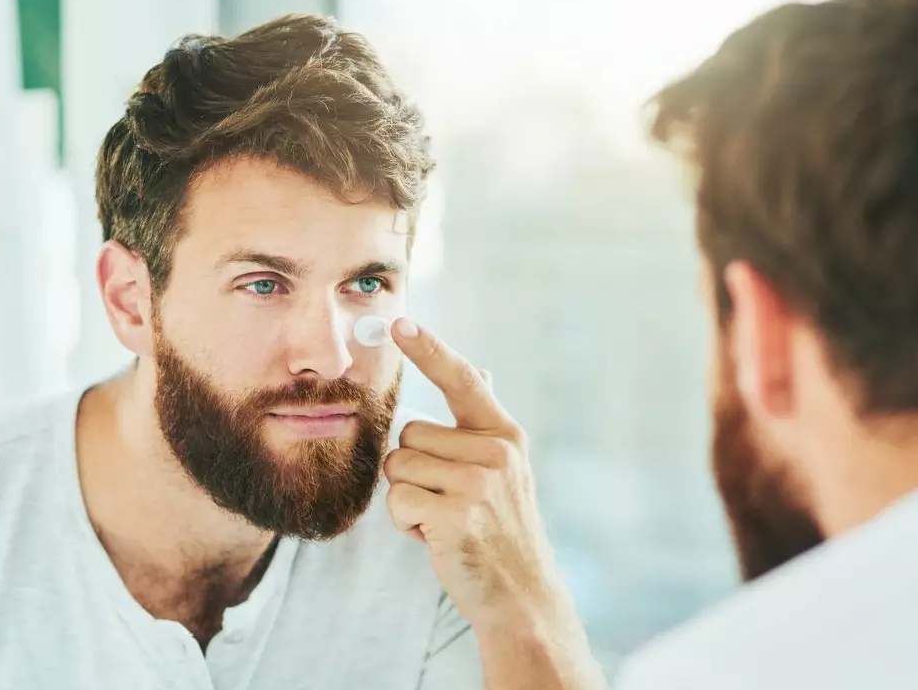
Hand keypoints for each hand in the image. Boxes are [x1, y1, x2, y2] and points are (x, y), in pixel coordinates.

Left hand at [384, 317, 549, 630]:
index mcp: (504, 436)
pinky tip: (437, 539)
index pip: (461, 380)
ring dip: (408, 498)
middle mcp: (495, 452)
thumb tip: (481, 371)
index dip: (428, 349)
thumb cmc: (501, 531)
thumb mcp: (504, 471)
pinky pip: (396, 500)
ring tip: (444, 521)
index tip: (400, 322)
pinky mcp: (454, 513)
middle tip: (448, 504)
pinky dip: (406, 524)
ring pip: (396, 467)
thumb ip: (482, 427)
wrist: (520, 595)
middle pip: (408, 434)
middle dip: (414, 470)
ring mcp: (476, 483)